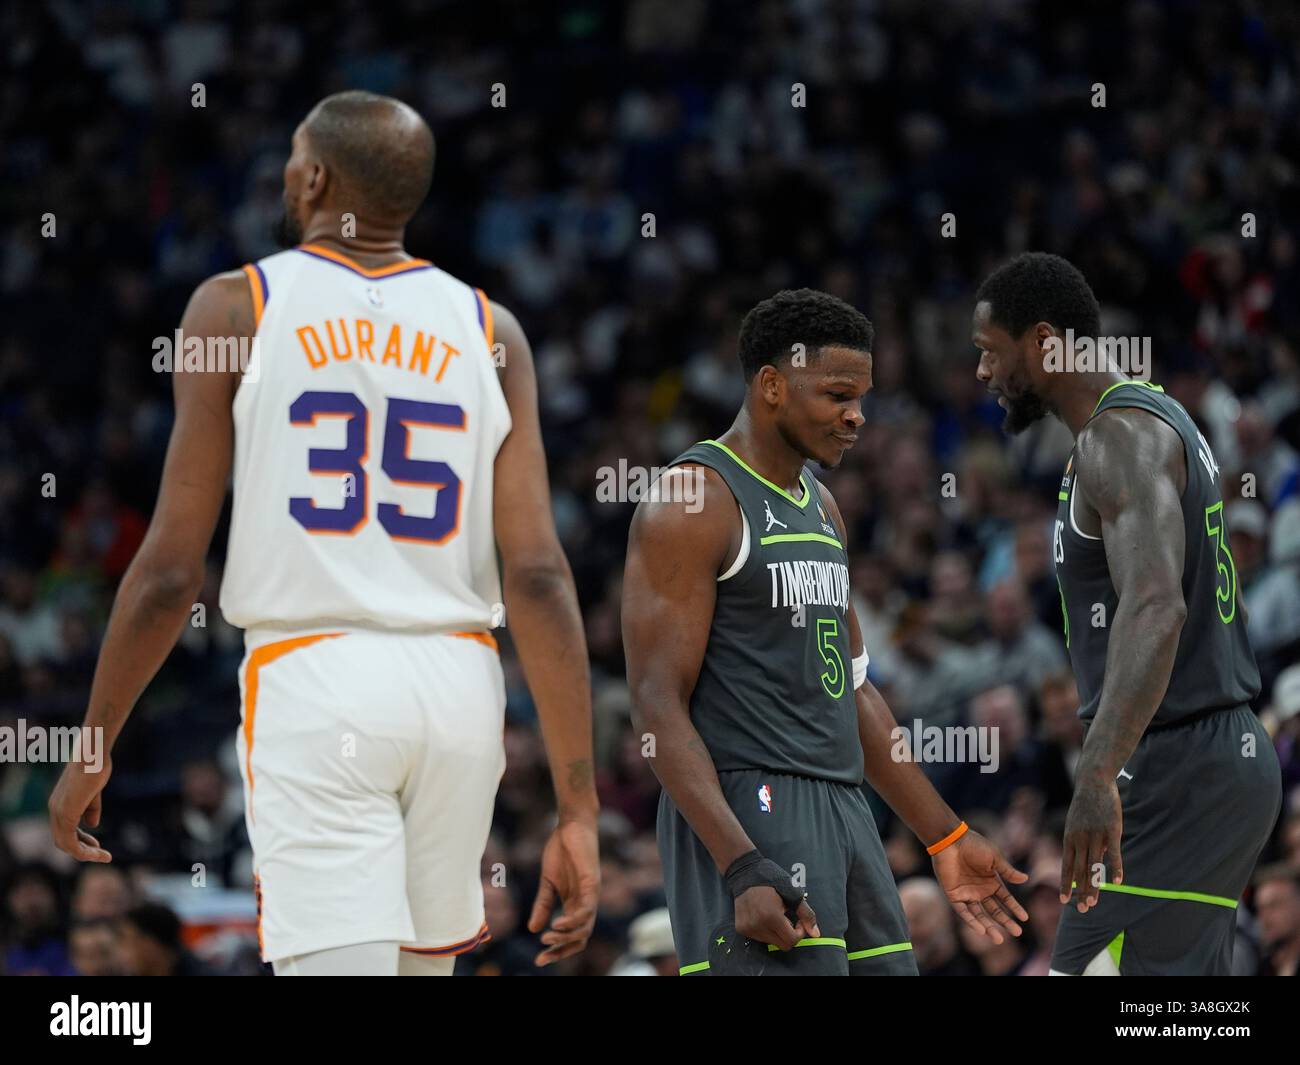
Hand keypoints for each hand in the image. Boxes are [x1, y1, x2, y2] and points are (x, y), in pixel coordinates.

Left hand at [49, 756, 112, 862]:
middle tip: (102, 853)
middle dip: (83, 850)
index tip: (97, 844)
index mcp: (60, 804)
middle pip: (63, 841)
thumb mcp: (93, 791)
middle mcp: (55, 810)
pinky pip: (71, 842)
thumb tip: (92, 825)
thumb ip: (91, 808)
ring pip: (66, 845)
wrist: (92, 754)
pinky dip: (84, 851)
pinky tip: (99, 852)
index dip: (81, 840)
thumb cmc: (95, 766)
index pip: (65, 831)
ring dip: (85, 854)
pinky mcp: (66, 814)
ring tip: (104, 856)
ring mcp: (58, 813)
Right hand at [527, 816, 599, 965]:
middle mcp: (585, 903)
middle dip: (561, 951)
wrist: (571, 825)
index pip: (571, 936)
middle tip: (542, 956)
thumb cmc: (561, 850)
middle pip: (580, 938)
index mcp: (574, 904)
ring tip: (547, 938)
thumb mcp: (548, 882)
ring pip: (584, 928)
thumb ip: (542, 904)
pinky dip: (573, 920)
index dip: (557, 950)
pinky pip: (587, 910)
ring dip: (566, 937)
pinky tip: (557, 923)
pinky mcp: (592, 884)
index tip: (539, 960)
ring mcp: (591, 895)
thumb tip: (532, 928)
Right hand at [734, 886, 817, 949]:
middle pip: (782, 945)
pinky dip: (766, 930)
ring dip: (777, 932)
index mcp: (772, 916)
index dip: (800, 932)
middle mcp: (757, 926)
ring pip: (771, 942)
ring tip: (774, 914)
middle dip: (790, 934)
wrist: (744, 872)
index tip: (799, 921)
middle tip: (788, 918)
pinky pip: (759, 938)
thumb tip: (816, 934)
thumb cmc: (771, 879)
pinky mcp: (741, 928)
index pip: (791, 940)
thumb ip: (806, 914)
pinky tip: (764, 915)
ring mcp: (747, 928)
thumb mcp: (792, 892)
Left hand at [931, 830, 1027, 943]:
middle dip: (1005, 922)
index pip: (1005, 899)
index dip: (1014, 908)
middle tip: (1017, 933)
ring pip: (979, 914)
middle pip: (994, 910)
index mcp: (991, 880)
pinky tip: (981, 930)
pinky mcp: (953, 895)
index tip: (1025, 918)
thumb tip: (1026, 879)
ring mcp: (967, 893)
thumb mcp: (994, 858)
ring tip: (999, 939)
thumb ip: (1008, 871)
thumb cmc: (973, 845)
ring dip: (988, 927)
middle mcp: (980, 890)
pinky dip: (971, 921)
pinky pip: (963, 911)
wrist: (951, 840)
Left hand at [1059, 775, 1123, 912]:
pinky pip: (1114, 853)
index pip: (1067, 866)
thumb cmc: (1085, 806)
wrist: (1093, 782)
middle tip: (1083, 910)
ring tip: (1094, 903)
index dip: (1066, 884)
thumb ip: (1079, 843)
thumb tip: (1085, 861)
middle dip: (1081, 891)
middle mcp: (1080, 839)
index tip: (1064, 901)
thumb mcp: (1076, 825)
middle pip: (1080, 870)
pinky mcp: (1111, 830)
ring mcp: (1096, 835)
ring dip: (1095, 886)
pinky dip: (1116, 868)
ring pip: (1095, 866)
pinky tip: (1118, 883)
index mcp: (1069, 839)